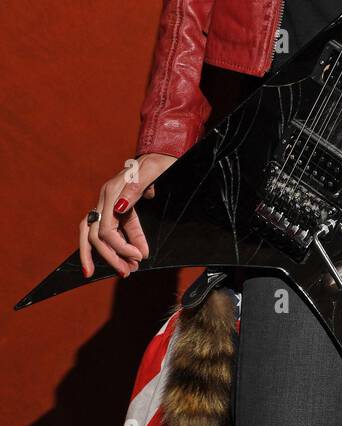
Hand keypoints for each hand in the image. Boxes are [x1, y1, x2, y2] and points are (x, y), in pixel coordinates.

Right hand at [78, 153, 176, 278]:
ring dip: (107, 255)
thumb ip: (135, 188)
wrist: (163, 153)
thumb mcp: (153, 171)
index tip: (139, 257)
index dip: (121, 246)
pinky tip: (122, 258)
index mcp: (113, 190)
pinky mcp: (115, 207)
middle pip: (95, 234)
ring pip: (94, 234)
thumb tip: (119, 209)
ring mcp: (108, 202)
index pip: (106, 228)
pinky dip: (114, 246)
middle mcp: (106, 197)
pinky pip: (109, 230)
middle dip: (110, 256)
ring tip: (123, 271)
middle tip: (127, 272)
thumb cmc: (161, 161)